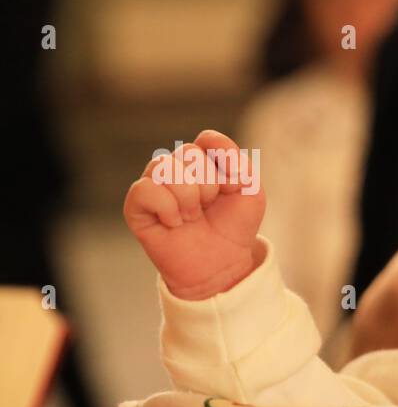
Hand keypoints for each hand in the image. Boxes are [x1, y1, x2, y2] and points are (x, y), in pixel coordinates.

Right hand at [123, 130, 265, 300]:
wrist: (221, 265)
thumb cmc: (234, 227)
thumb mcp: (251, 192)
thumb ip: (238, 162)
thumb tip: (207, 144)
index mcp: (202, 160)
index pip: (208, 140)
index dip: (225, 164)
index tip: (232, 188)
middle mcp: (174, 168)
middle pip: (188, 153)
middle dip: (209, 186)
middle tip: (209, 208)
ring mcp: (153, 185)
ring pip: (164, 166)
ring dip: (189, 197)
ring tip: (192, 217)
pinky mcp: (136, 206)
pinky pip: (145, 189)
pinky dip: (167, 208)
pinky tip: (175, 223)